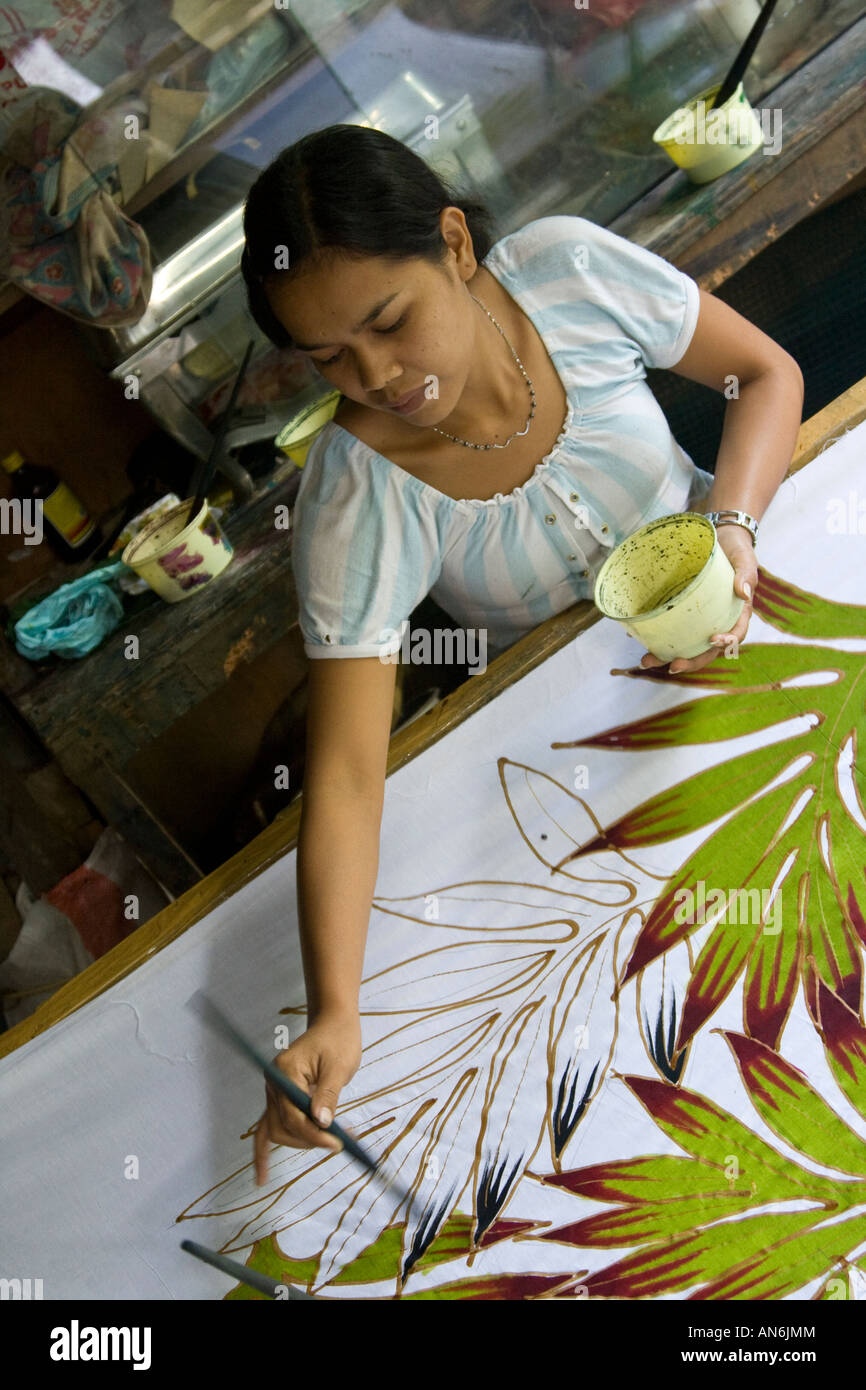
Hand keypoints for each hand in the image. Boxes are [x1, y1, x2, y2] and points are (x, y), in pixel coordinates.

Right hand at [253, 1007, 362, 1185]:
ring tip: (332, 1144)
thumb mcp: (339, 1066)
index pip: (293, 1113)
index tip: (337, 1144)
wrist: (332, 1023)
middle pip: (284, 1126)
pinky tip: (262, 1176)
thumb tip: (321, 1123)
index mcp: (285, 1071)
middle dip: (310, 1139)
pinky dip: (263, 1151)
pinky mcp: (279, 1099)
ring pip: (278, 1130)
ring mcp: (274, 1092)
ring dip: (303, 1142)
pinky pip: (268, 1128)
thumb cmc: (338, 1040)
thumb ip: (328, 1094)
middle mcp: (273, 1083)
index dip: (314, 1133)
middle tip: (340, 1143)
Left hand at [639, 524, 756, 674]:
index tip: (712, 641)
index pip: (736, 635)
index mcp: (738, 614)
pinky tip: (640, 639)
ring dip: (667, 656)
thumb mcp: (745, 559)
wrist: (721, 539)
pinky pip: (673, 628)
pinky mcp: (684, 612)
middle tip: (672, 666)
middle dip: (690, 662)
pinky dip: (657, 636)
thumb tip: (743, 593)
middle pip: (707, 650)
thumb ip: (746, 575)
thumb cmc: (737, 550)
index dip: (725, 643)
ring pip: (687, 645)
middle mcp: (719, 621)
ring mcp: (700, 619)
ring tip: (647, 661)